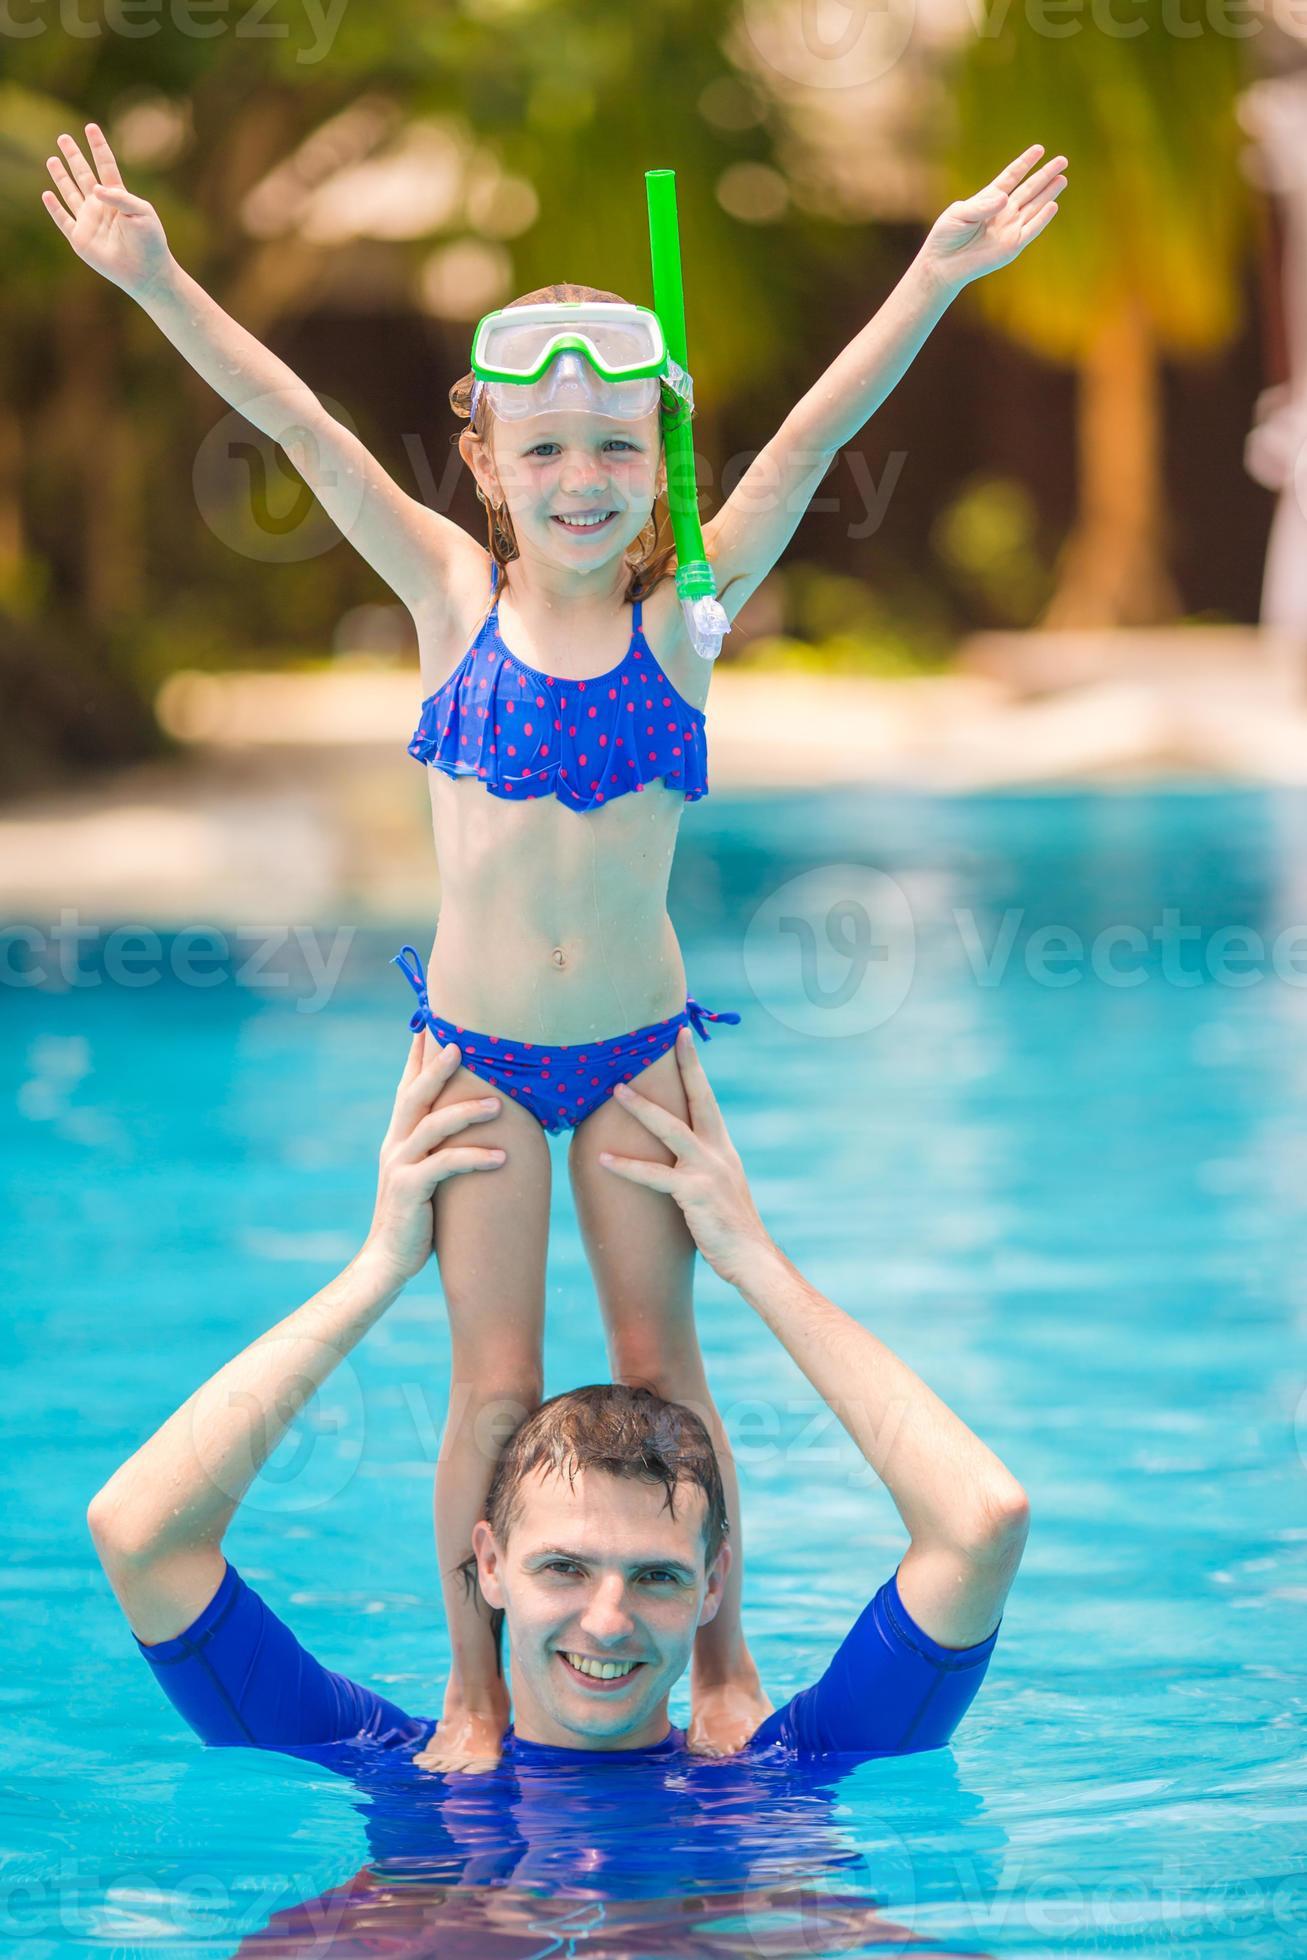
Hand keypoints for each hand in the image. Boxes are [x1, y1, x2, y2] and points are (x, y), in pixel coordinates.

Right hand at [41, 123, 173, 300]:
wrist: (146, 273)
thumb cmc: (150, 243)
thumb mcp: (141, 213)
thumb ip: (120, 197)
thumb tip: (96, 189)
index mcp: (119, 197)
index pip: (105, 165)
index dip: (98, 146)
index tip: (90, 127)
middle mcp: (101, 206)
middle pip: (83, 175)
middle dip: (74, 156)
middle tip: (63, 137)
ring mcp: (90, 221)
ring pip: (70, 193)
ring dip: (61, 176)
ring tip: (52, 159)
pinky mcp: (80, 239)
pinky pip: (63, 220)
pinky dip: (54, 208)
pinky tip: (47, 194)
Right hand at [361, 1033, 505, 1287]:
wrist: (388, 1260)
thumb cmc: (417, 1215)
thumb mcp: (425, 1172)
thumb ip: (438, 1146)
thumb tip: (470, 1121)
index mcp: (398, 1137)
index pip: (406, 1087)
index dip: (417, 1055)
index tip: (430, 1022)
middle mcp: (395, 1145)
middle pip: (414, 1096)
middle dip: (437, 1068)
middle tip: (462, 1044)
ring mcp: (399, 1167)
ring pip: (432, 1127)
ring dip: (466, 1111)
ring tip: (499, 1102)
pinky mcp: (410, 1191)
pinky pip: (445, 1166)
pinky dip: (474, 1158)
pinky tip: (501, 1156)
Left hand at [600, 1027, 771, 1288]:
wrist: (752, 1258)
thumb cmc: (730, 1227)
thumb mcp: (719, 1187)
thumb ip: (700, 1166)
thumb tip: (674, 1154)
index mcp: (722, 1148)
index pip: (706, 1099)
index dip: (694, 1066)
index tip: (682, 1036)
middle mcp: (718, 1152)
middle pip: (698, 1099)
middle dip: (684, 1066)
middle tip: (666, 1036)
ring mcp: (708, 1171)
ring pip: (670, 1129)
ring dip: (642, 1108)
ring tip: (616, 1090)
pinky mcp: (694, 1194)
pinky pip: (654, 1176)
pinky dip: (627, 1167)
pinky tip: (604, 1160)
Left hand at [921, 144, 1066, 297]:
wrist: (943, 264)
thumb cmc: (947, 236)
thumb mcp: (959, 214)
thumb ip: (982, 205)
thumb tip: (1004, 198)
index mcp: (989, 198)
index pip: (1012, 176)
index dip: (1025, 163)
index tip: (1039, 149)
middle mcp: (1004, 211)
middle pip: (1029, 189)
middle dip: (1045, 175)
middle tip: (1062, 160)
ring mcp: (1010, 228)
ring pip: (1035, 207)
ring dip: (1049, 193)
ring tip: (1062, 178)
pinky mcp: (1012, 246)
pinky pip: (1031, 231)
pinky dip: (1042, 219)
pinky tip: (1053, 205)